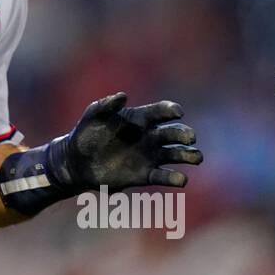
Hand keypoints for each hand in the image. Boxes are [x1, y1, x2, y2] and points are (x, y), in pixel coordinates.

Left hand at [54, 92, 200, 191]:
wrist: (78, 160)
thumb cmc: (86, 132)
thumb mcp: (93, 114)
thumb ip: (106, 104)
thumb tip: (123, 96)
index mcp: (140, 118)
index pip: (161, 111)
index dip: (171, 110)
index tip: (178, 112)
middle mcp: (150, 136)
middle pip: (174, 133)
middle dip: (184, 134)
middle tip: (190, 138)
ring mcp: (150, 156)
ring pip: (176, 154)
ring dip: (189, 155)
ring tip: (196, 157)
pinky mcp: (145, 175)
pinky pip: (163, 176)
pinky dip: (174, 178)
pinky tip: (182, 179)